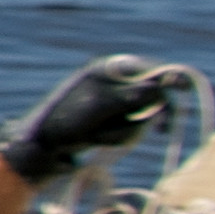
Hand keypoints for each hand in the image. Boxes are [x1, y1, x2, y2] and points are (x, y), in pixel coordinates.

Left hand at [8, 55, 197, 172]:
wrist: (40, 144)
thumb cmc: (66, 118)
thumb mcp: (102, 105)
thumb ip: (134, 96)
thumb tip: (161, 89)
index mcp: (108, 69)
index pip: (149, 71)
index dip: (166, 81)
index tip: (173, 96)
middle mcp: (112, 83)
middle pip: (150, 97)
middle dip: (142, 116)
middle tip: (152, 130)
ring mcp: (111, 103)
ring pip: (139, 118)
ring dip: (122, 130)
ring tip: (96, 134)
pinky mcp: (107, 122)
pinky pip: (126, 131)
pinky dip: (115, 138)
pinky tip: (96, 139)